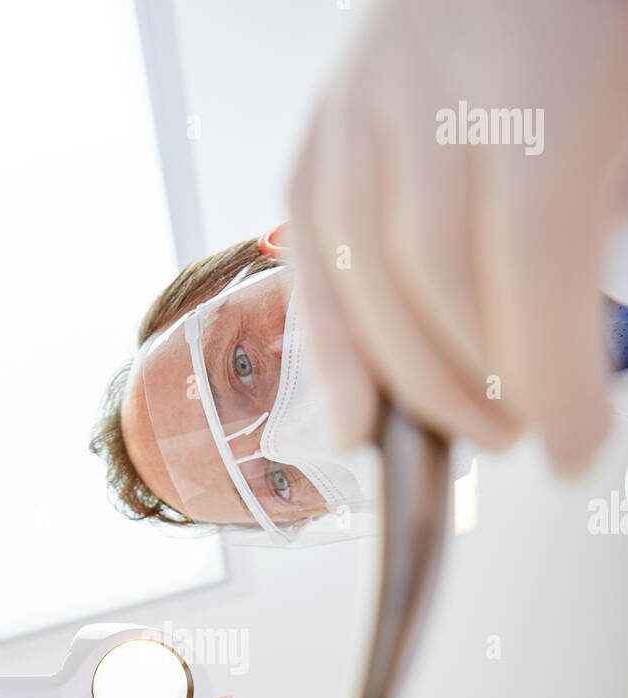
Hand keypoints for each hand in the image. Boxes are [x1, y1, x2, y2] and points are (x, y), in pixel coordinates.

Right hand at [288, 0, 627, 472]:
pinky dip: (329, 349)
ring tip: (467, 428)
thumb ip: (590, 219)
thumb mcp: (623, 111)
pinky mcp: (321, 130)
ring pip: (360, 273)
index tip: (571, 446)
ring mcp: (358, 103)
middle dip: (477, 384)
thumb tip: (561, 354)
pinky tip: (357, 419)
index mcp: (534, 68)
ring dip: (411, 381)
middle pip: (432, 273)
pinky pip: (310, 253)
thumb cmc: (584, 24)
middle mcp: (427, 82)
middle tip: (520, 432)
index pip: (528, 249)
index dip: (545, 369)